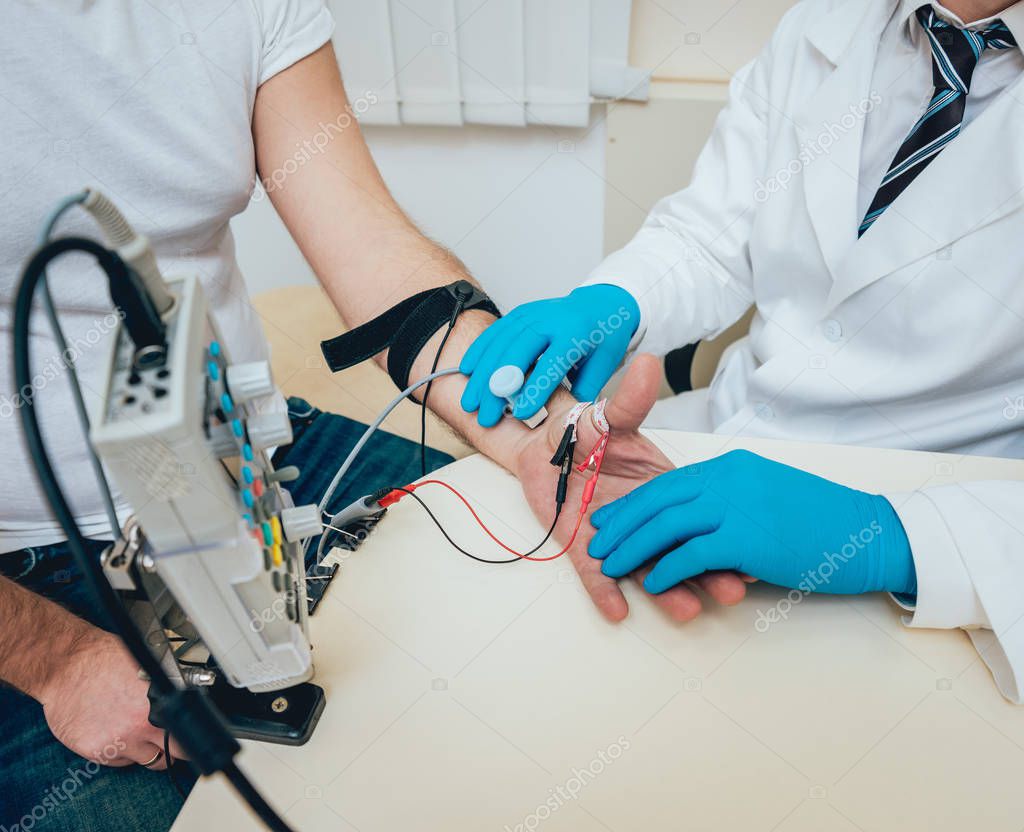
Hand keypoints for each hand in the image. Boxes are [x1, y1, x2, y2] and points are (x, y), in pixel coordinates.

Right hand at [37, 628, 185, 769]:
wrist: (65, 666)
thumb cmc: (104, 659)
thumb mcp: (147, 668)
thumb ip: (166, 690)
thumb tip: (187, 698)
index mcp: (158, 702)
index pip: (187, 733)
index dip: (189, 736)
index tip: (188, 737)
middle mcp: (139, 725)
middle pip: (171, 754)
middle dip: (174, 749)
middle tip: (169, 741)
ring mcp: (117, 741)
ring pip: (147, 760)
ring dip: (148, 751)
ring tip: (139, 733)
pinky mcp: (95, 750)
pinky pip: (120, 762)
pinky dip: (122, 753)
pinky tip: (116, 733)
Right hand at [460, 284, 639, 426]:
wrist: (600, 305)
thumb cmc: (603, 340)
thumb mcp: (604, 365)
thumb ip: (584, 391)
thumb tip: (568, 422)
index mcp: (576, 333)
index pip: (552, 363)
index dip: (535, 389)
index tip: (522, 415)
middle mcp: (550, 320)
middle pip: (517, 353)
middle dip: (498, 387)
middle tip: (486, 415)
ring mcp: (532, 314)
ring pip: (500, 344)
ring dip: (482, 375)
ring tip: (470, 403)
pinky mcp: (519, 314)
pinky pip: (494, 332)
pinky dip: (479, 352)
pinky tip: (466, 371)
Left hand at [513, 354, 750, 620]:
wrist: (541, 448)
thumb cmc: (584, 432)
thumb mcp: (612, 417)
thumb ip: (630, 401)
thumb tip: (649, 362)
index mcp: (664, 488)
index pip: (694, 512)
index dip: (718, 529)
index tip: (745, 548)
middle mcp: (647, 518)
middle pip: (681, 548)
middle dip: (708, 572)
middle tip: (732, 590)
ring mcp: (617, 537)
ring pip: (647, 569)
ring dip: (668, 591)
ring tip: (689, 609)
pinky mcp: (582, 550)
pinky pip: (597, 577)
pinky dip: (606, 593)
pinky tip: (618, 611)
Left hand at [590, 449, 916, 595]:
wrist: (870, 532)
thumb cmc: (823, 519)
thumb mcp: (768, 494)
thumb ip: (732, 500)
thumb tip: (703, 523)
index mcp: (731, 467)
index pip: (669, 482)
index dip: (635, 503)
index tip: (610, 518)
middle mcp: (728, 478)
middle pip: (658, 499)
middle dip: (622, 523)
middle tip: (597, 543)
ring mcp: (737, 506)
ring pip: (666, 524)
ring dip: (633, 547)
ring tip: (610, 565)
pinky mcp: (746, 537)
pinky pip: (690, 553)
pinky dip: (666, 569)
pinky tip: (652, 583)